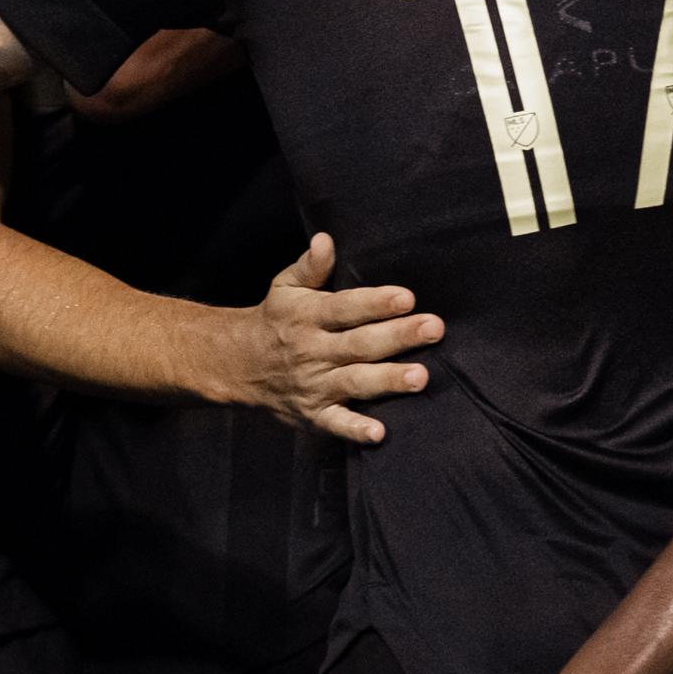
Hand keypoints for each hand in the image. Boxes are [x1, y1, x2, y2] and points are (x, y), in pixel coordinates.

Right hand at [231, 231, 440, 443]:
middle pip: (360, 344)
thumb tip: (326, 240)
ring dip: (388, 380)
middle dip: (398, 336)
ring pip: (355, 382)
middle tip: (434, 328)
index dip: (376, 302)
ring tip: (420, 376)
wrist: (238, 365)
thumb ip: (309, 266)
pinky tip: (379, 433)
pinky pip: (336, 424)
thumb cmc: (275, 320)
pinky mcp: (314, 414)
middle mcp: (313, 351)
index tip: (407, 297)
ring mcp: (314, 385)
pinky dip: (356, 430)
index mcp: (308, 316)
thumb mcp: (285, 287)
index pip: (345, 308)